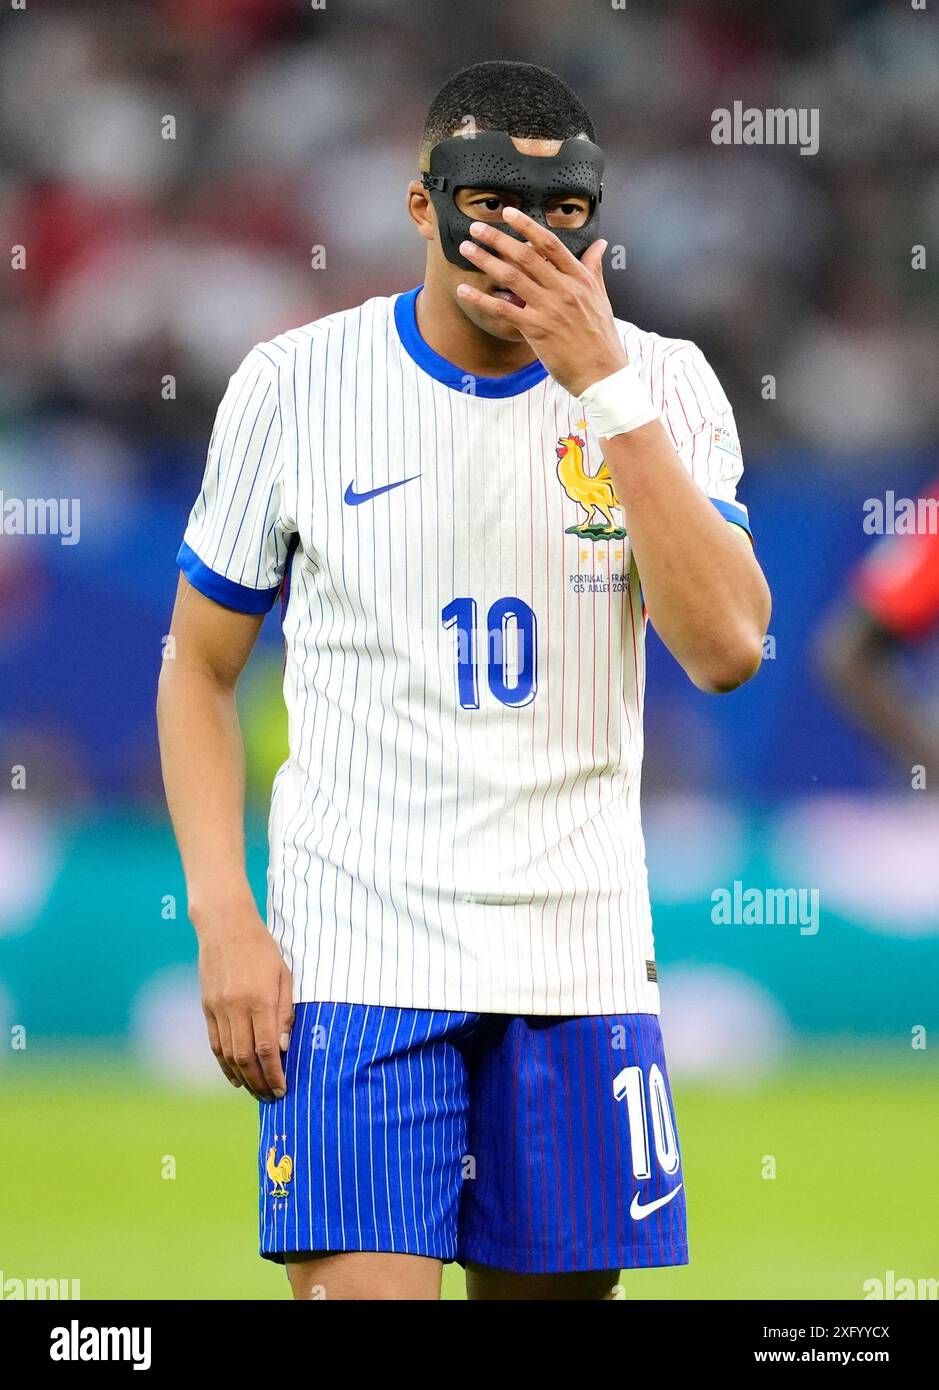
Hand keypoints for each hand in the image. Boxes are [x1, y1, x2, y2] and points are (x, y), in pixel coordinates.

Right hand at [196, 902, 294, 1101]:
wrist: (225, 926)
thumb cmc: (262, 949)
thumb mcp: (283, 974)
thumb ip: (284, 1010)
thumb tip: (285, 1047)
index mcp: (259, 999)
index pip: (266, 1049)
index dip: (275, 1073)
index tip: (283, 1088)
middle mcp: (235, 1007)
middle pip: (245, 1058)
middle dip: (259, 1082)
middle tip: (271, 1097)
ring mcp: (217, 1009)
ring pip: (228, 1055)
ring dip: (242, 1078)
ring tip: (256, 1091)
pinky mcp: (206, 1007)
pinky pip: (215, 1044)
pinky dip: (225, 1064)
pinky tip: (236, 1076)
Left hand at [455, 206, 627, 395]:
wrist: (603, 372)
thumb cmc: (601, 337)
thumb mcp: (601, 297)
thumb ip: (594, 268)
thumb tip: (600, 243)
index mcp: (580, 278)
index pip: (550, 244)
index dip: (527, 226)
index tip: (508, 214)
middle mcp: (564, 289)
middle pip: (526, 255)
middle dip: (498, 238)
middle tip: (477, 227)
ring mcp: (549, 309)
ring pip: (512, 277)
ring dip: (485, 260)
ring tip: (467, 248)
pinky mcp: (536, 330)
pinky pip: (504, 309)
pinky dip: (482, 299)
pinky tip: (464, 290)